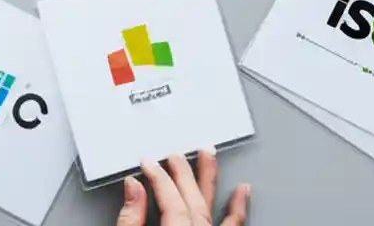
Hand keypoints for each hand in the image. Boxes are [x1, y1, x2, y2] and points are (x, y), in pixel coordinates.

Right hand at [116, 148, 249, 225]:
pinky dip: (238, 210)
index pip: (171, 202)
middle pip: (193, 201)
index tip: (148, 163)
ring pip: (213, 210)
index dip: (158, 179)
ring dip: (211, 181)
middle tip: (174, 155)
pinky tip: (243, 191)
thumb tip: (133, 188)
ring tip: (210, 156)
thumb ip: (130, 220)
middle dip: (183, 174)